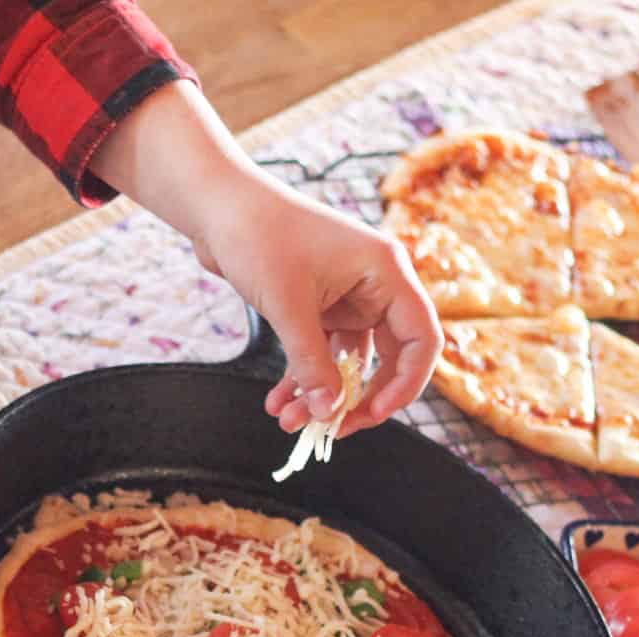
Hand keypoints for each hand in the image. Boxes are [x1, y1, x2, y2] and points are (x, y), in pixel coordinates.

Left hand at [198, 176, 441, 439]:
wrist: (216, 205)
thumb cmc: (257, 235)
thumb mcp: (288, 307)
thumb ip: (311, 363)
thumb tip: (329, 412)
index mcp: (386, 272)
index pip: (422, 338)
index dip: (406, 384)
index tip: (372, 414)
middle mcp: (375, 285)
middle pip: (391, 357)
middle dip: (359, 398)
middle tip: (330, 429)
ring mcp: (348, 296)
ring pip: (350, 362)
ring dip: (322, 394)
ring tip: (288, 421)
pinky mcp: (319, 305)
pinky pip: (322, 353)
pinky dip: (303, 379)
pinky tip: (278, 403)